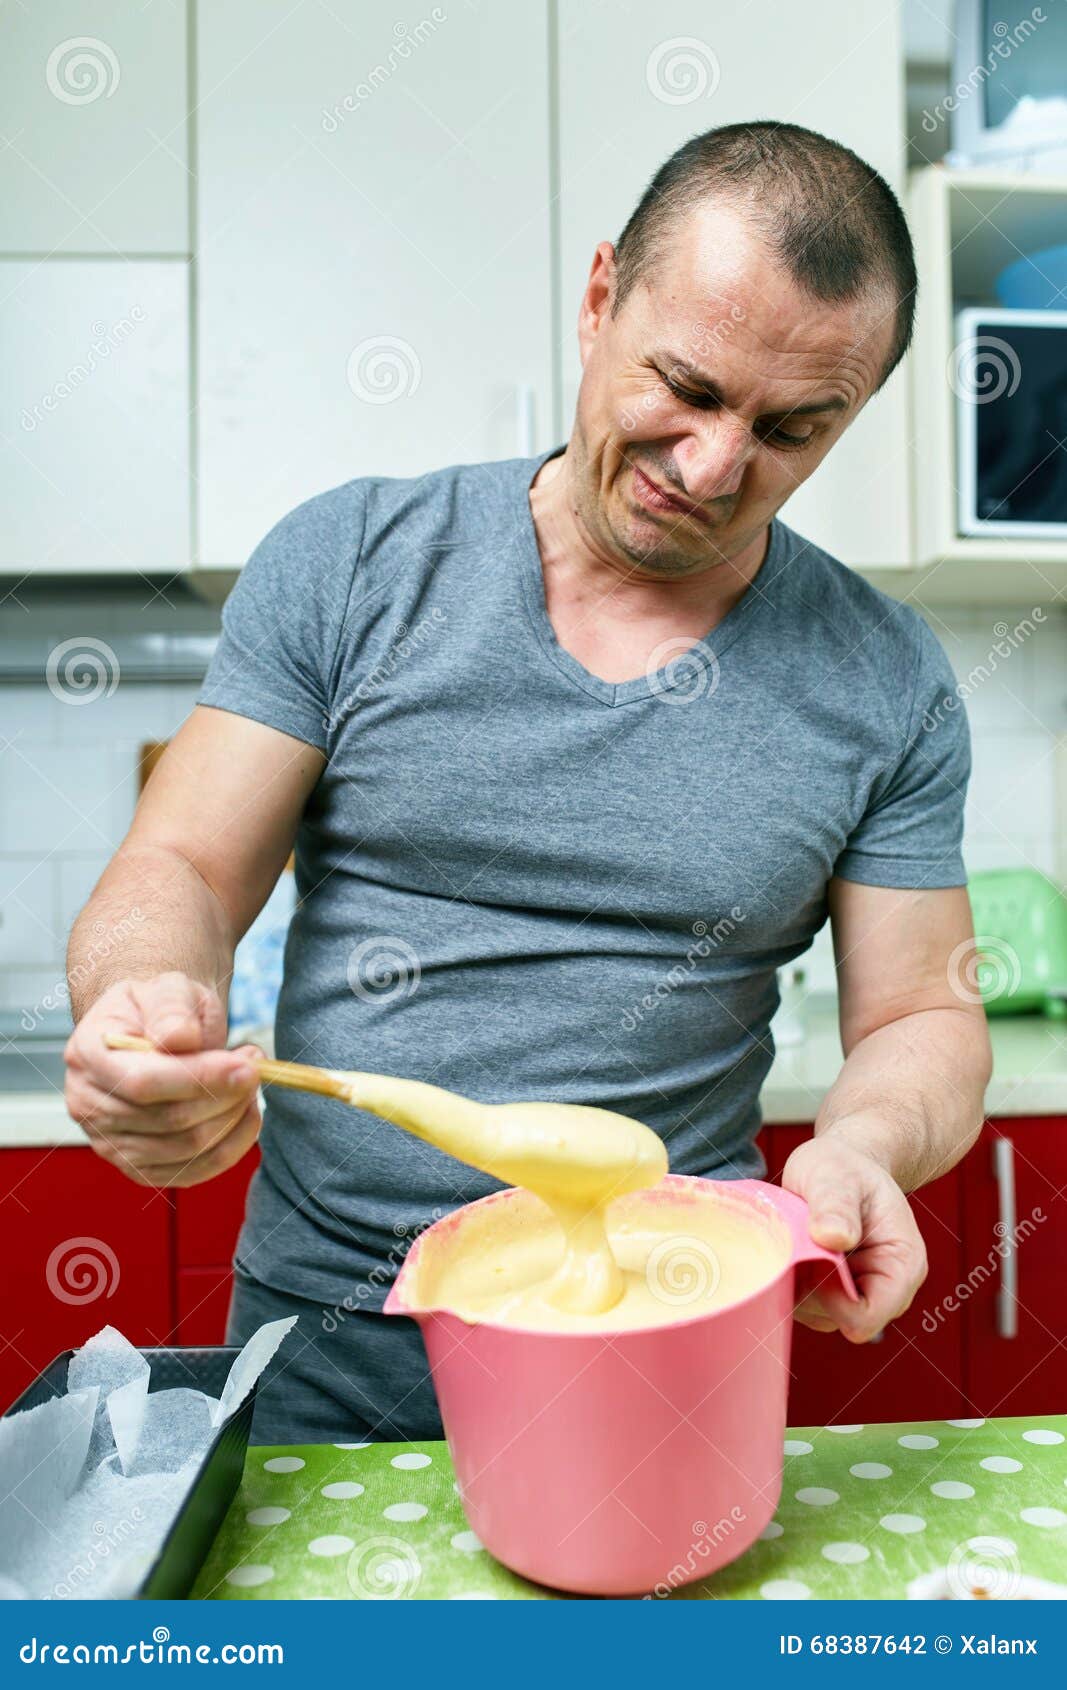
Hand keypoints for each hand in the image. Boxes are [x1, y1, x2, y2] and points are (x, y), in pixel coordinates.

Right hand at [64, 974, 261, 1187]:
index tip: (247, 1066)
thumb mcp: (167, 990)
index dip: (201, 1078)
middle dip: (226, 1095)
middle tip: (255, 1065)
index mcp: (87, 1055)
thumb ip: (172, 1009)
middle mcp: (88, 1105)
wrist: (154, 1031)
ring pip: (189, 1147)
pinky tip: (246, 1112)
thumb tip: (181, 1038)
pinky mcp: (139, 1168)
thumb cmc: (161, 1009)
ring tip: (249, 1080)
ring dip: (234, 1116)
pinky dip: (233, 1143)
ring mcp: (110, 1143)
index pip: (143, 1082)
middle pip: (169, 1120)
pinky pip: (195, 1170)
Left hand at [781, 1134, 927, 1342]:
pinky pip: (806, 1306)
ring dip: (799, 1282)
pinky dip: (792, 1282)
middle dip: (812, 1286)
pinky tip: (794, 1249)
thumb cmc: (843, 1167)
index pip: (868, 1316)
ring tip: (799, 1239)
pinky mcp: (835, 1294)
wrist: (840, 1165)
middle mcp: (888, 1288)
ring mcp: (860, 1293)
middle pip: (840, 1319)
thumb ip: (837, 1205)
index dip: (831, 1297)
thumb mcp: (838, 1176)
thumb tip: (834, 1237)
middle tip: (801, 1239)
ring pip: (819, 1316)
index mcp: (903, 1264)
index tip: (811, 1257)